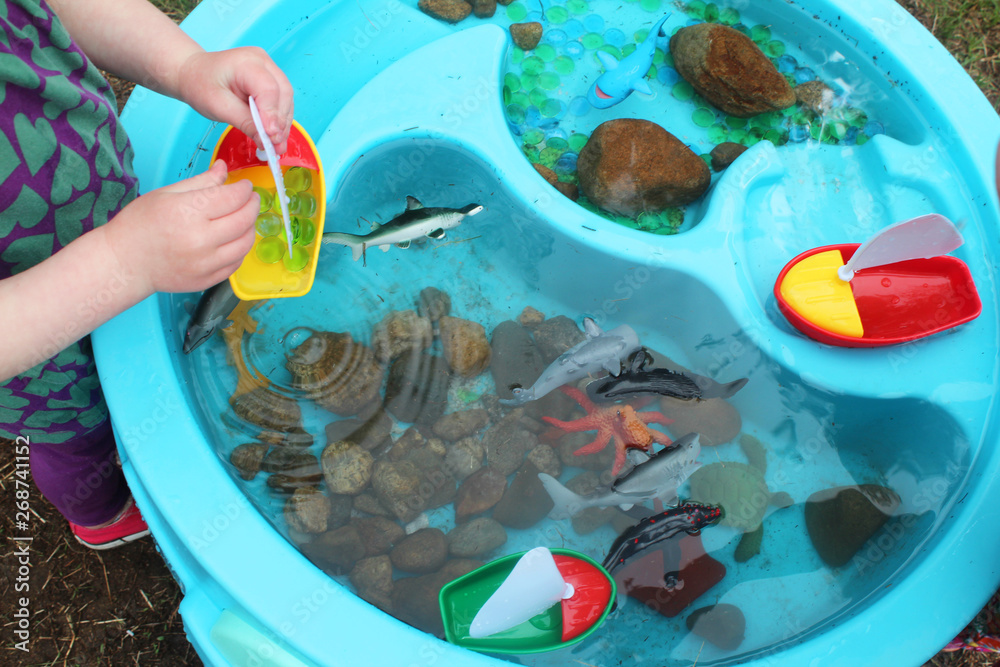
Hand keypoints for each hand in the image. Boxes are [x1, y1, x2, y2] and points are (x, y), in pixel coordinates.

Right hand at [103, 160, 257, 293]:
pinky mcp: (207, 280)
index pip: (232, 197)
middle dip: (253, 205)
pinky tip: (233, 239)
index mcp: (187, 212)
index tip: (245, 186)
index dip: (244, 189)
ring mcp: (205, 263)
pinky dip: (240, 249)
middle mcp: (200, 239)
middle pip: (244, 220)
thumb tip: (223, 168)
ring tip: (244, 218)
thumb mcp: (166, 194)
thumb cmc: (140, 224)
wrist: (124, 263)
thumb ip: (201, 182)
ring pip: (245, 243)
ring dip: (250, 228)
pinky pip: (236, 263)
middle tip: (251, 199)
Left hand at [177, 47, 293, 153]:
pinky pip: (281, 100)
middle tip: (275, 146)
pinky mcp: (270, 78)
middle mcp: (262, 61)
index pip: (268, 89)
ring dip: (283, 123)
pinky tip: (274, 134)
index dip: (272, 115)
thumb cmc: (201, 84)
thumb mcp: (218, 106)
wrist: (194, 72)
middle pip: (283, 93)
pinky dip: (279, 118)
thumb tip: (266, 140)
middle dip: (280, 122)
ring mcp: (268, 68)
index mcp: (246, 62)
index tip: (271, 137)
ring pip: (286, 98)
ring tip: (276, 145)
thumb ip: (244, 122)